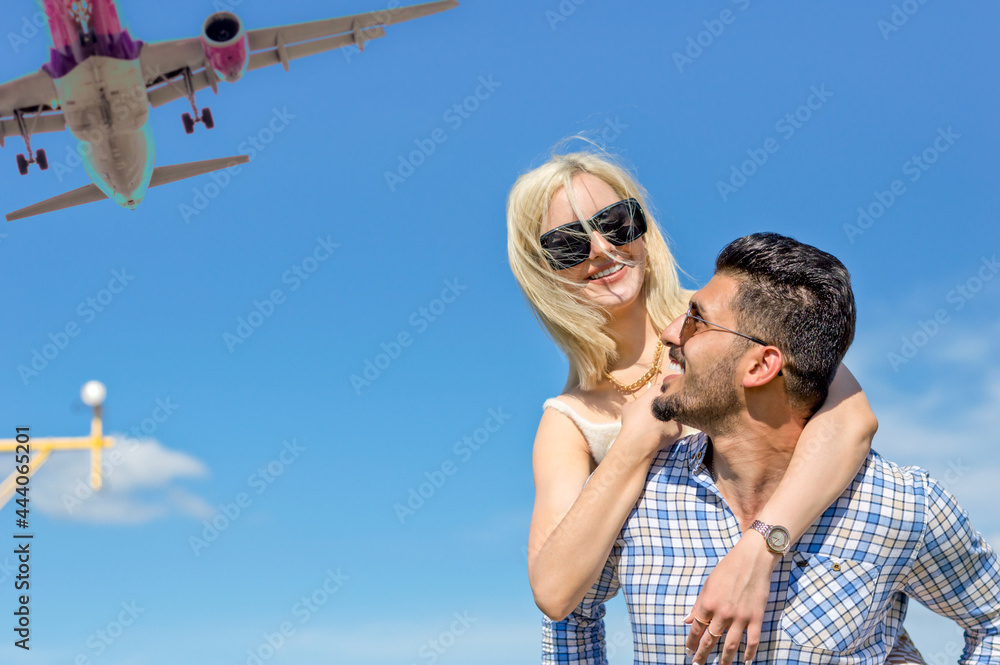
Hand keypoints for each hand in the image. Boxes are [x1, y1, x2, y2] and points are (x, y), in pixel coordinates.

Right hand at [618, 380, 681, 457]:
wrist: (638, 439)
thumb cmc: (632, 420)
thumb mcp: (628, 406)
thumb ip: (636, 402)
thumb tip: (637, 405)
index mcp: (657, 390)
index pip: (661, 389)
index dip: (657, 397)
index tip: (652, 404)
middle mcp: (671, 400)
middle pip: (670, 401)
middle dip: (666, 406)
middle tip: (656, 415)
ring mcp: (677, 414)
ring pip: (674, 415)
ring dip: (668, 419)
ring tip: (657, 427)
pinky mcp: (680, 428)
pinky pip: (675, 428)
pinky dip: (669, 431)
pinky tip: (660, 435)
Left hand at [683, 533, 779, 664]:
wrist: (752, 559)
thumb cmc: (727, 569)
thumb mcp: (707, 584)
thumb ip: (697, 604)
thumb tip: (686, 621)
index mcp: (708, 604)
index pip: (696, 629)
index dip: (691, 642)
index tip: (688, 650)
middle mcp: (722, 613)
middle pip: (710, 640)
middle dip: (702, 655)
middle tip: (697, 664)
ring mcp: (740, 617)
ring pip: (730, 646)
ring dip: (724, 661)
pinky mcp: (756, 618)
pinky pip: (753, 641)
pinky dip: (749, 654)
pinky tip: (746, 662)